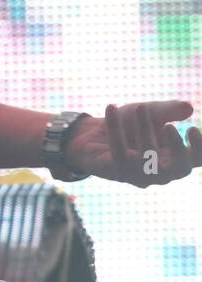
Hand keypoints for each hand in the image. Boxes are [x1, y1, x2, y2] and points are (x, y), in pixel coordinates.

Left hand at [64, 102, 201, 186]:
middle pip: (178, 168)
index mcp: (173, 159)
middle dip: (176, 148)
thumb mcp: (150, 112)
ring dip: (144, 131)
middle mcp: (159, 172)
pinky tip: (111, 107)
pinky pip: (117, 151)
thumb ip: (168, 110)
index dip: (199, 149)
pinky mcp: (115, 171)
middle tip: (170, 126)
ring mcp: (137, 175)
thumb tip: (188, 108)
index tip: (193, 129)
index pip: (194, 161)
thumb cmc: (128, 125)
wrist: (91, 134)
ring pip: (146, 159)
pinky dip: (115, 127)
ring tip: (140, 107)